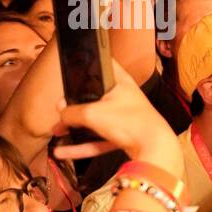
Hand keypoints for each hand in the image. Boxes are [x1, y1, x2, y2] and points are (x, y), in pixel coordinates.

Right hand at [52, 62, 183, 176]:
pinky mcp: (125, 136)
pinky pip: (99, 139)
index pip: (103, 63)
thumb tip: (60, 113)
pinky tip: (63, 152)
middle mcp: (123, 97)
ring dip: (75, 126)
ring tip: (56, 131)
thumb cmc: (129, 122)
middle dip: (75, 103)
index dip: (89, 60)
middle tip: (60, 108)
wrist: (155, 149)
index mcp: (120, 82)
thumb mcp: (92, 113)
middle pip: (94, 96)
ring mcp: (124, 117)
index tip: (75, 61)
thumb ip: (71, 112)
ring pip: (96, 120)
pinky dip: (83, 145)